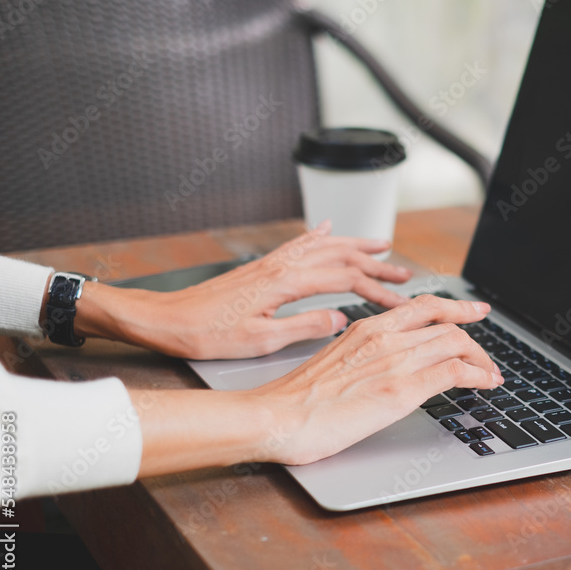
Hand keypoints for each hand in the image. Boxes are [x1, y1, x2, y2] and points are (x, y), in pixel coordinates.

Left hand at [75, 222, 414, 358]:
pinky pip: (298, 244)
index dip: (378, 289)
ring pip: (322, 246)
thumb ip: (304, 326)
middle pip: (340, 257)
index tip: (401, 302)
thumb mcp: (260, 340)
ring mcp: (270, 263)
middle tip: (405, 274)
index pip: (345, 280)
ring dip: (355, 245)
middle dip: (376, 265)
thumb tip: (340, 318)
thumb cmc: (206, 333)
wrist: (165, 319)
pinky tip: (327, 229)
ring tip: (381, 245)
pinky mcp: (260, 267)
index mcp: (285, 283)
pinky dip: (319, 236)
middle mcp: (280, 266)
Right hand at [135, 295, 502, 475]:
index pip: (423, 307)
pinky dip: (479, 375)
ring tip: (491, 374)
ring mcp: (395, 361)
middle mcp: (385, 336)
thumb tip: (378, 365)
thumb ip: (361, 355)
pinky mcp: (402, 389)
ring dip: (482, 359)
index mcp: (367, 327)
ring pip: (456, 343)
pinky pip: (455, 371)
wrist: (276, 416)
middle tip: (487, 348)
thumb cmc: (295, 400)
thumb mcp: (335, 362)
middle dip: (474, 335)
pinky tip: (487, 384)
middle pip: (446, 323)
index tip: (471, 311)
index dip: (454, 308)